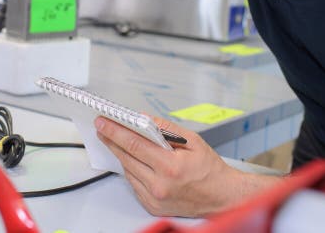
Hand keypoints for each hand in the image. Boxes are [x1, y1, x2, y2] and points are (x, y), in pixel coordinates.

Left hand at [95, 116, 239, 216]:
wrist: (222, 197)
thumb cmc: (210, 169)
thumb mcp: (193, 141)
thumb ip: (165, 128)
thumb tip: (143, 119)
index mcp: (170, 167)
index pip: (134, 144)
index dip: (115, 131)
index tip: (103, 122)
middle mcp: (160, 185)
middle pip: (126, 157)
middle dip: (112, 140)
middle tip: (102, 127)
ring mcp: (155, 198)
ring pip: (128, 171)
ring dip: (121, 155)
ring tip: (117, 141)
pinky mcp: (152, 206)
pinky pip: (134, 184)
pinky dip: (132, 170)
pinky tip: (134, 160)